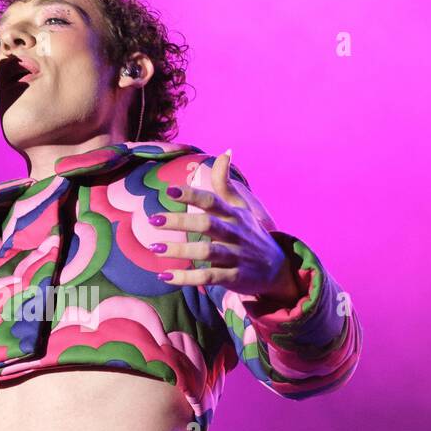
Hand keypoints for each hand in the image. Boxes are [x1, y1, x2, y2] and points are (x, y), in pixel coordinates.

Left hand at [151, 150, 301, 305]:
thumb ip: (226, 183)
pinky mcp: (234, 277)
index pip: (212, 201)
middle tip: (153, 220)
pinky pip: (208, 278)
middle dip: (179, 221)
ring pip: (205, 252)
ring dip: (179, 250)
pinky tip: (165, 276)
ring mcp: (235, 256)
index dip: (192, 195)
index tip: (169, 191)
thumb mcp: (241, 208)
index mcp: (234, 214)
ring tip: (154, 248)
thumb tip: (225, 152)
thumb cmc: (251, 234)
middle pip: (206, 224)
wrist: (278, 269)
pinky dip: (186, 278)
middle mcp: (235, 233)